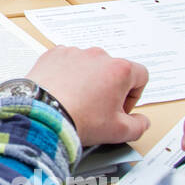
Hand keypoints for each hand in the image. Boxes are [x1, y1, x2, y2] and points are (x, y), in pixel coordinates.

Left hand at [25, 46, 149, 146]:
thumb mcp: (119, 131)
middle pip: (113, 70)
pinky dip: (67, 75)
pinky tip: (62, 93)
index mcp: (120, 69)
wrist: (42, 116)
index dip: (134, 95)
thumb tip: (142, 121)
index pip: (140, 76)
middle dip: (110, 88)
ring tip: (76, 102)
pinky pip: (66, 63)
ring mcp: (74, 53)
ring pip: (89, 66)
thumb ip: (139, 126)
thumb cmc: (79, 120)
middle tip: (98, 109)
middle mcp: (98, 56)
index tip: (121, 108)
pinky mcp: (53, 55)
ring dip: (88, 80)